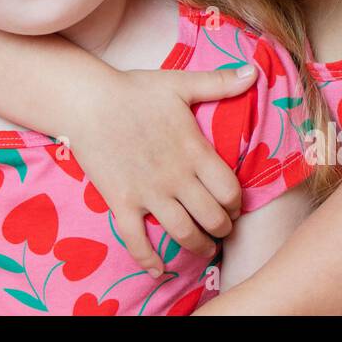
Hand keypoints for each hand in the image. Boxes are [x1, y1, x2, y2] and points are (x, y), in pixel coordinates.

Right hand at [64, 64, 256, 274]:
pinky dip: (149, 261)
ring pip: (184, 234)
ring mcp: (148, 193)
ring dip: (198, 247)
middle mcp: (176, 178)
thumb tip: (254, 72)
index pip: (230, 192)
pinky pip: (137, 241)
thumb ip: (219, 82)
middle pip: (213, 219)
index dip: (236, 205)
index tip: (231, 206)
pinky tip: (158, 270)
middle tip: (220, 230)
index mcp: (194, 152)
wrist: (88, 101)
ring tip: (203, 249)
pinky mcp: (121, 203)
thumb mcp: (180, 83)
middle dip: (222, 230)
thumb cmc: (134, 89)